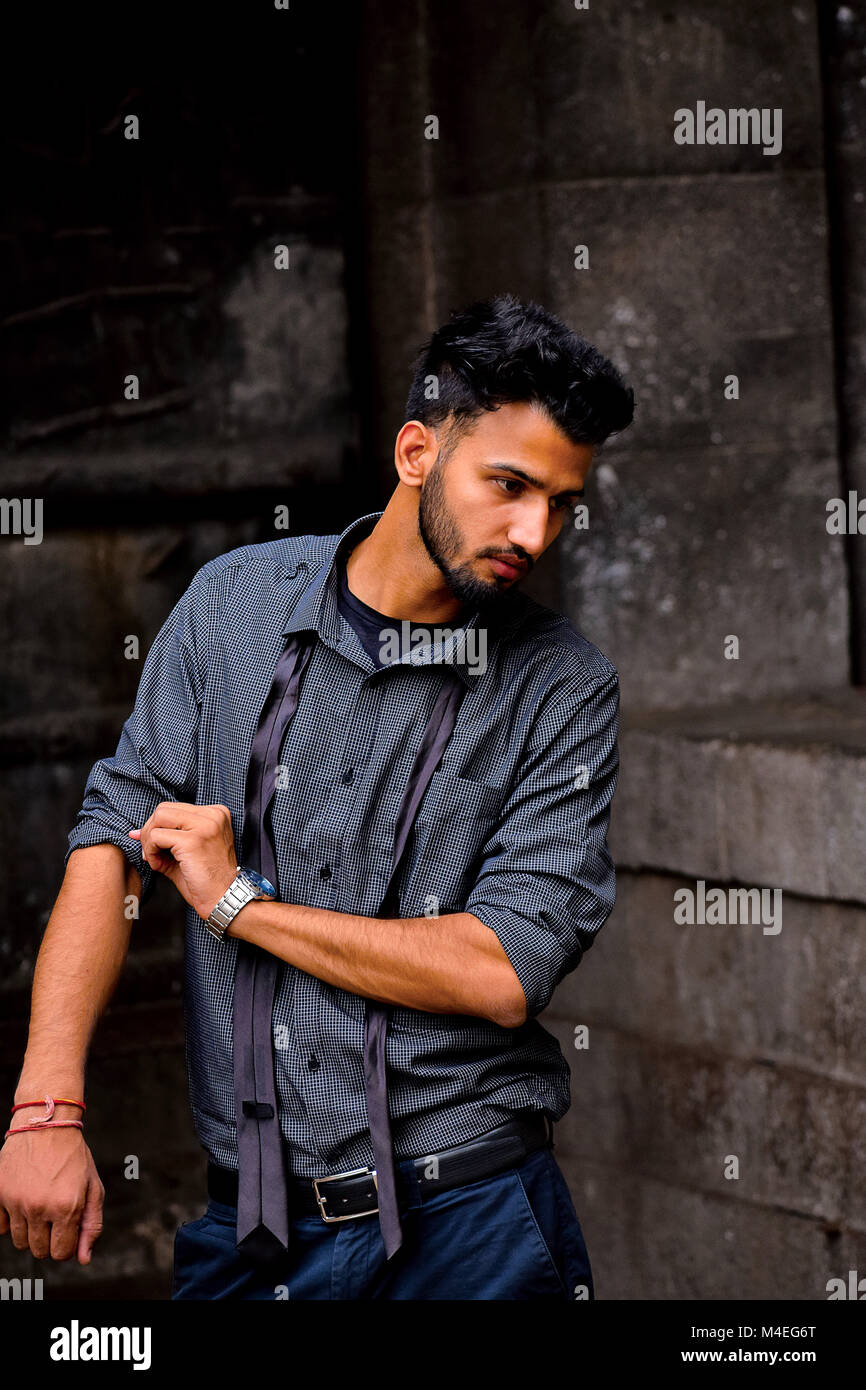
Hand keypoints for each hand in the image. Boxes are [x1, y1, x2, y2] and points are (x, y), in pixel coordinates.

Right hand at [0, 1125, 103, 1263]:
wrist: (46, 1125)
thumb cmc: (73, 1157)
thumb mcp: (93, 1188)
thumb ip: (92, 1226)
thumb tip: (84, 1259)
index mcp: (66, 1207)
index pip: (61, 1253)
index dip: (66, 1245)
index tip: (67, 1230)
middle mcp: (39, 1207)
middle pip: (38, 1251)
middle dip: (48, 1239)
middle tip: (54, 1216)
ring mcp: (16, 1201)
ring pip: (20, 1241)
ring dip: (30, 1230)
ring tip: (39, 1205)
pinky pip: (0, 1228)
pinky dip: (10, 1221)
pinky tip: (22, 1202)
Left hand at [129, 802, 237, 918]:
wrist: (223, 898)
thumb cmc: (206, 878)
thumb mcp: (187, 850)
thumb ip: (166, 838)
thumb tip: (136, 832)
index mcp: (215, 813)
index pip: (174, 808)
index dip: (158, 827)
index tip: (154, 846)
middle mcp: (212, 815)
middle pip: (164, 809)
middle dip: (150, 831)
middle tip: (151, 853)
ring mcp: (204, 826)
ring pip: (159, 817)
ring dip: (149, 840)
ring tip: (156, 859)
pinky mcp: (192, 840)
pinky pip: (157, 836)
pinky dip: (151, 852)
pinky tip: (159, 865)